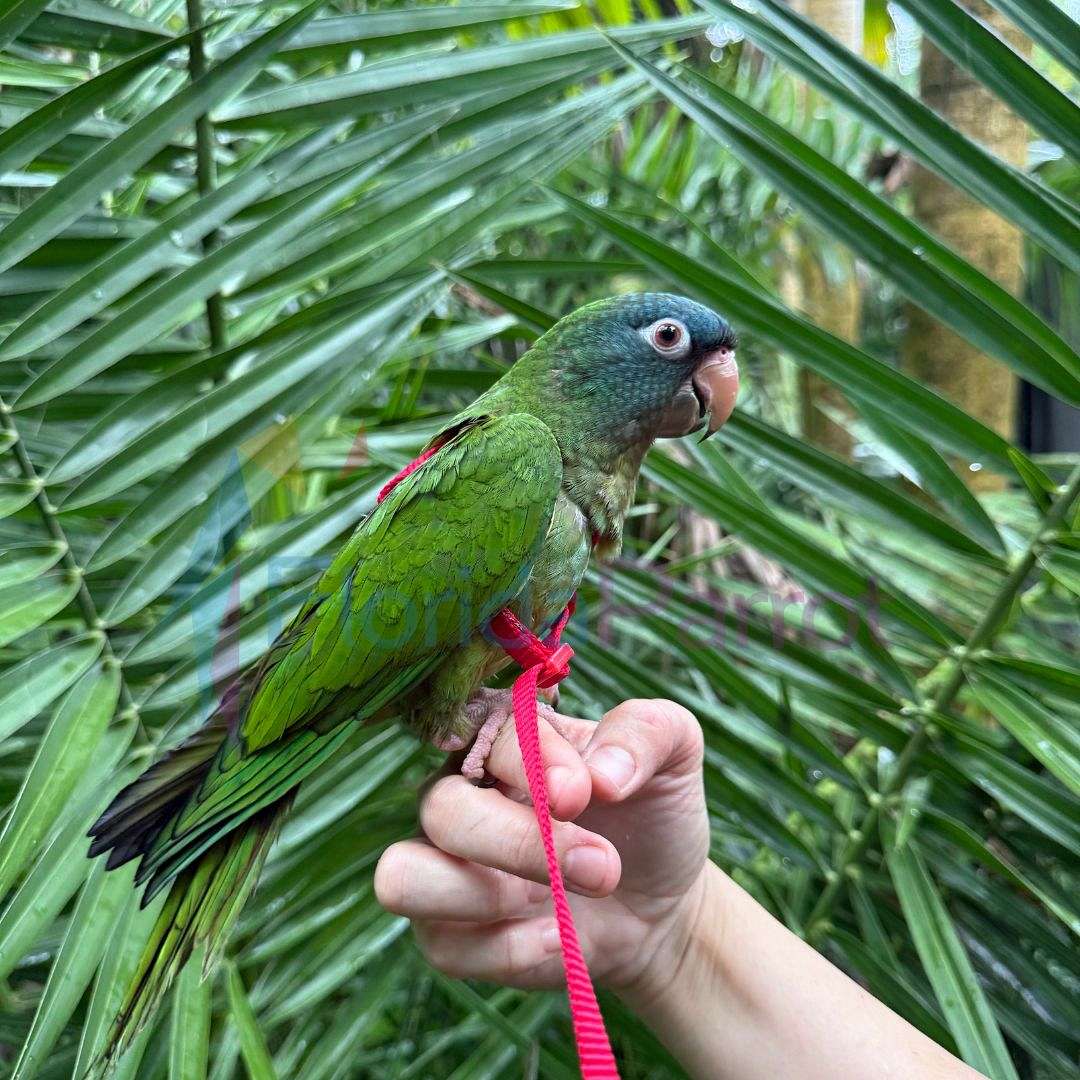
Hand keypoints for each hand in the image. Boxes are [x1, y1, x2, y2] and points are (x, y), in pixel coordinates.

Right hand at [374, 698, 709, 998]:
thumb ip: (646, 731)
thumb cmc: (652, 812)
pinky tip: (559, 937)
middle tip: (602, 864)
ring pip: (402, 877)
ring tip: (564, 902)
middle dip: (522, 843)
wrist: (663, 898)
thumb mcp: (675, 751)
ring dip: (491, 895)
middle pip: (439, 809)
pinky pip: (442, 946)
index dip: (532, 767)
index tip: (584, 793)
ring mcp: (446, 864)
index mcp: (504, 738)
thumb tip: (602, 773)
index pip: (485, 736)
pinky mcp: (449, 932)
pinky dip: (510, 950)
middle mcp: (461, 793)